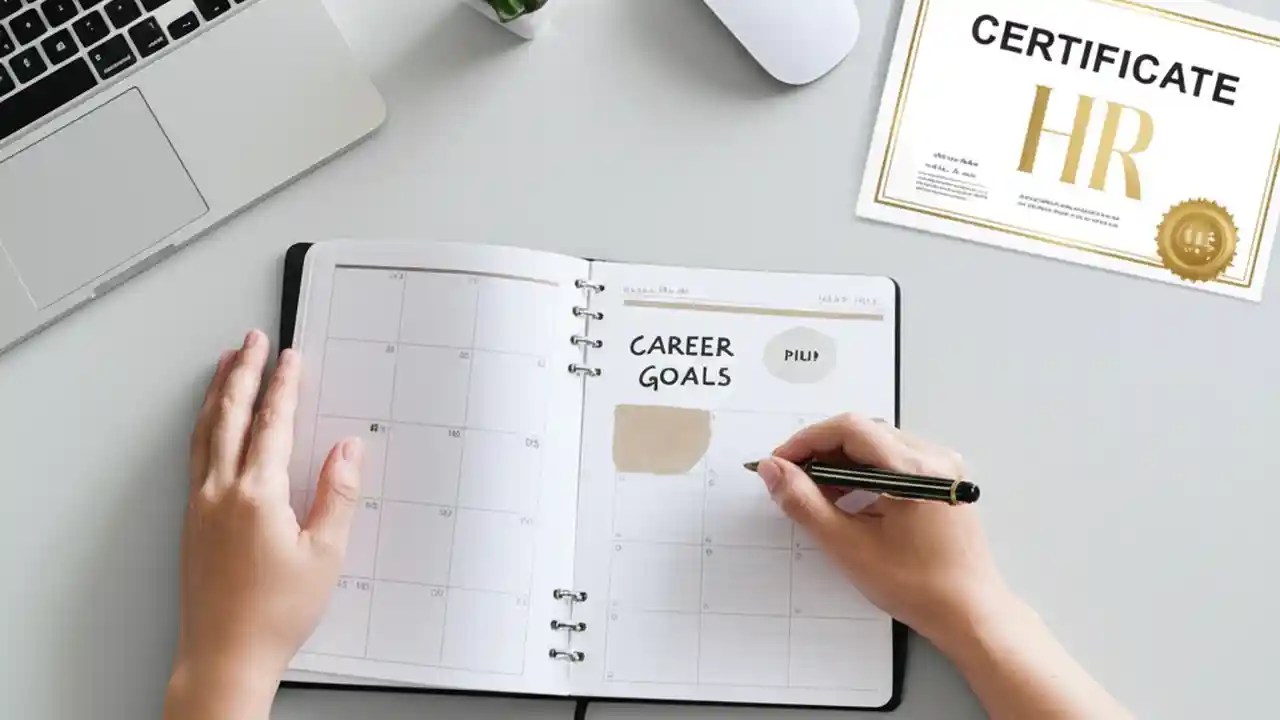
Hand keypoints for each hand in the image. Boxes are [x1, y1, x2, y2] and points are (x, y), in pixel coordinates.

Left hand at [165, 330, 362, 719]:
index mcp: (256, 495)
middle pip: (228, 416)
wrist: (225, 656)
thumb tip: (347, 450)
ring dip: (216, 393)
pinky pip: (194, 455)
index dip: (282, 385)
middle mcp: (220, 492)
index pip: (271, 424)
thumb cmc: (275, 615)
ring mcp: (200, 505)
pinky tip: (208, 423)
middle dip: (242, 372)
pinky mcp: (191, 522)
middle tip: (252, 342)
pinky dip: (203, 425)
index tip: (290, 357)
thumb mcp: (325, 555)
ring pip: (204, 432)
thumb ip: (337, 494)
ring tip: (225, 366)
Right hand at [755, 414, 1010, 649]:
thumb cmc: (916, 586)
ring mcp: (943, 467)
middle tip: (791, 479)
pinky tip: (846, 497)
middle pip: (864, 432)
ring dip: (841, 461)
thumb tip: (772, 470)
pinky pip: (895, 459)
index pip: (850, 429)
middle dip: (821, 451)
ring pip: (878, 444)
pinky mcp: (943, 480)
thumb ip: (804, 503)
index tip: (779, 463)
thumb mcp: (849, 546)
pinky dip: (864, 471)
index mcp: (914, 469)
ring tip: (815, 492)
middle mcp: (934, 457)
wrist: (970, 613)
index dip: (807, 441)